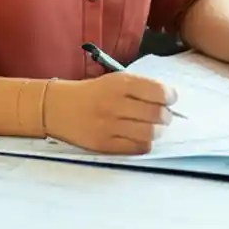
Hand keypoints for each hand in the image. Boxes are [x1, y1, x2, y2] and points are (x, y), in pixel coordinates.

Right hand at [43, 73, 176, 154]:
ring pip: (150, 133)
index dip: (170, 97)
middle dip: (166, 116)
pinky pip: (137, 148)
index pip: (158, 91)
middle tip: (163, 116)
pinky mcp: (105, 145)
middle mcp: (115, 104)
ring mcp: (109, 126)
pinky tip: (139, 137)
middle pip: (157, 114)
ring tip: (152, 127)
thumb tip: (169, 100)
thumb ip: (141, 87)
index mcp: (120, 83)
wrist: (58, 108)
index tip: (170, 99)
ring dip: (158, 131)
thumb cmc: (93, 93)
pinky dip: (144, 143)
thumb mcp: (115, 80)